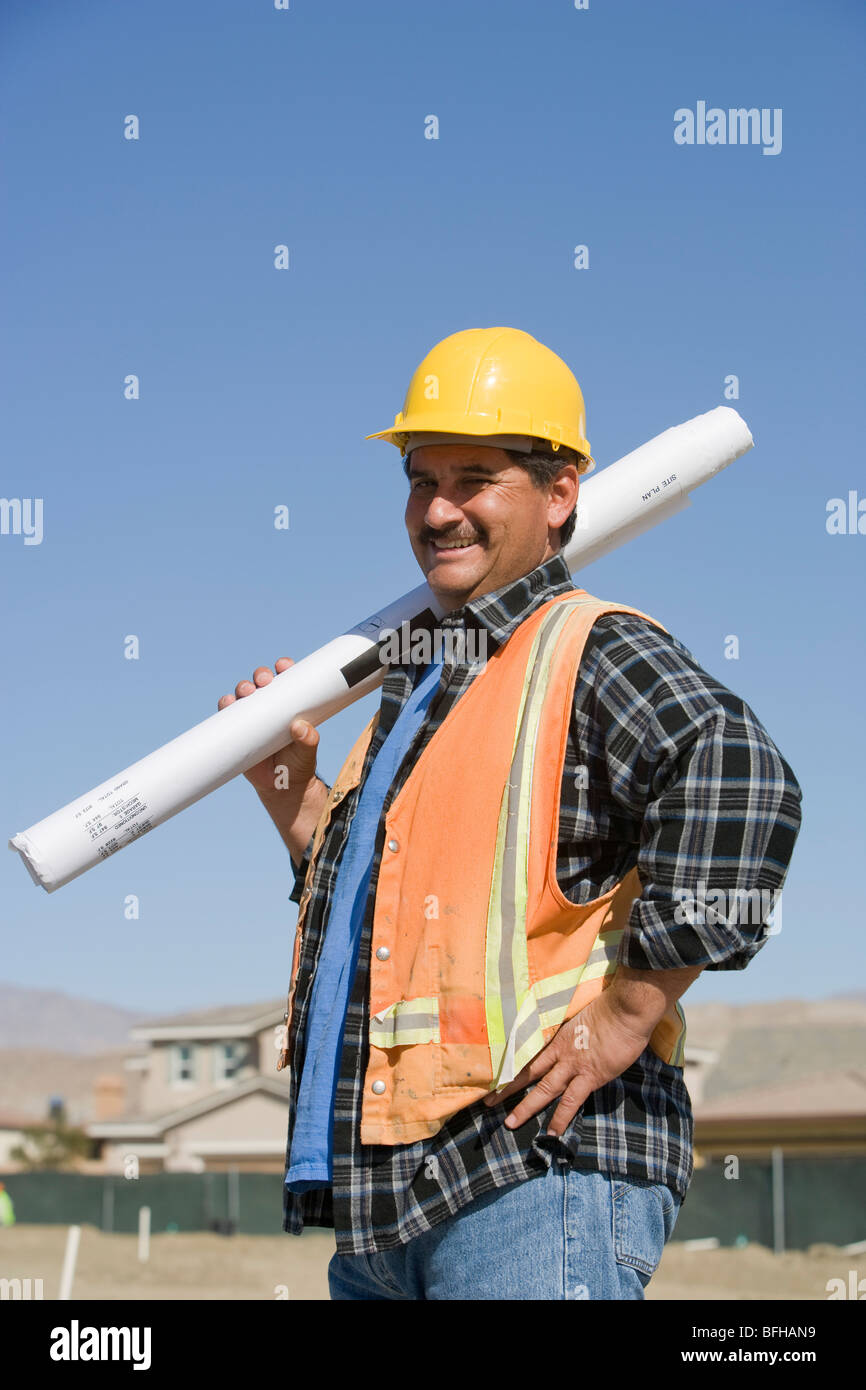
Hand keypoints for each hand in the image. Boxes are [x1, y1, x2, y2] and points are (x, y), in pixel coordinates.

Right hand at [217, 657, 319, 797]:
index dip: (283, 668)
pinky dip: (225, 706)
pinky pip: (227, 714)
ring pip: (242, 695)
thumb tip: (301, 727)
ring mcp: (251, 717)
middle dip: (261, 675)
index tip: (283, 666)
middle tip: (263, 681)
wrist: (282, 787)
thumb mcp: (308, 751)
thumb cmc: (299, 763)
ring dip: (242, 688)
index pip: (285, 679)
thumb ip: (309, 740)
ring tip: (247, 693)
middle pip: (261, 682)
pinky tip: (227, 704)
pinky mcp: (236, 730)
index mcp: (288, 704)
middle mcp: (268, 707)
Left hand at [482, 989, 655, 1136]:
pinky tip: (551, 1133)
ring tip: (510, 1123)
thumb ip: (575, 1031)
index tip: (496, 1073)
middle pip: (528, 1071)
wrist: (626, 1010)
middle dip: (507, 1088)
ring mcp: (573, 1065)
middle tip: (488, 1101)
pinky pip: (571, 1101)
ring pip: (543, 1089)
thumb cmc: (611, 1007)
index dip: (513, 1065)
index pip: (529, 1053)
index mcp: (558, 1036)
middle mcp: (560, 1051)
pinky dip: (561, 1118)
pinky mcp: (590, 1076)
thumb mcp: (584, 1016)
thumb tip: (574, 1038)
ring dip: (526, 1107)